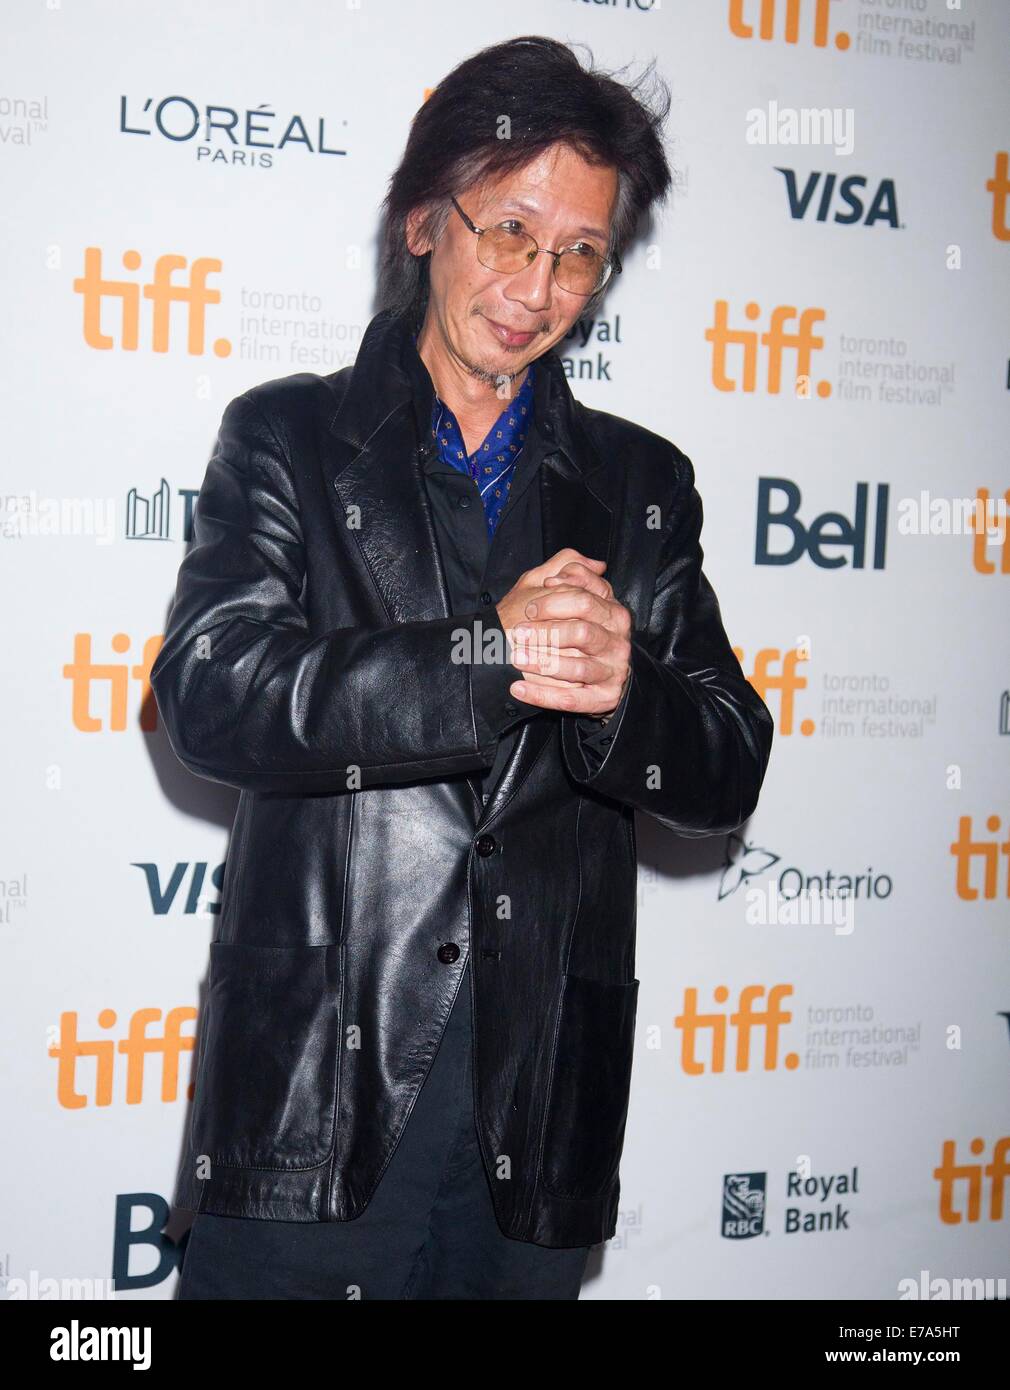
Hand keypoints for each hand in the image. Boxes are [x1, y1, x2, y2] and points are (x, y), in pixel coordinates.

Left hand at [497, 551, 631, 718]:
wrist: (588, 676)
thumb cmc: (573, 630)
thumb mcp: (571, 593)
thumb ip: (574, 571)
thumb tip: (593, 563)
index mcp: (613, 613)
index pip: (586, 600)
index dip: (554, 602)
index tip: (528, 607)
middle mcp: (617, 641)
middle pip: (582, 632)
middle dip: (546, 632)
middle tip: (517, 632)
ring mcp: (612, 670)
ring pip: (577, 668)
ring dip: (541, 663)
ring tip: (515, 658)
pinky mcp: (603, 698)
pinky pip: (571, 699)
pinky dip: (541, 695)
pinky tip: (518, 689)